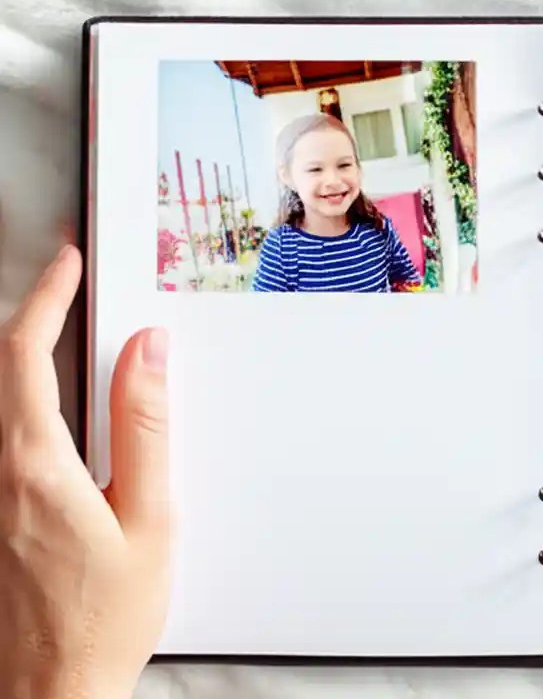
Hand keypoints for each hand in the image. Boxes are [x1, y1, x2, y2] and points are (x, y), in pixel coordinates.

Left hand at [0, 246, 170, 698]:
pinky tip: (52, 412)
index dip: (46, 298)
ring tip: (62, 336)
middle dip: (30, 317)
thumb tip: (147, 353)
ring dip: (23, 360)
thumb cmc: (106, 617)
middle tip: (66, 287)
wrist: (55, 689)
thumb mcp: (150, 517)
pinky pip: (0, 438)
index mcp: (34, 467)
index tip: (67, 264)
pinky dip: (21, 405)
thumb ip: (145, 427)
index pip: (24, 355)